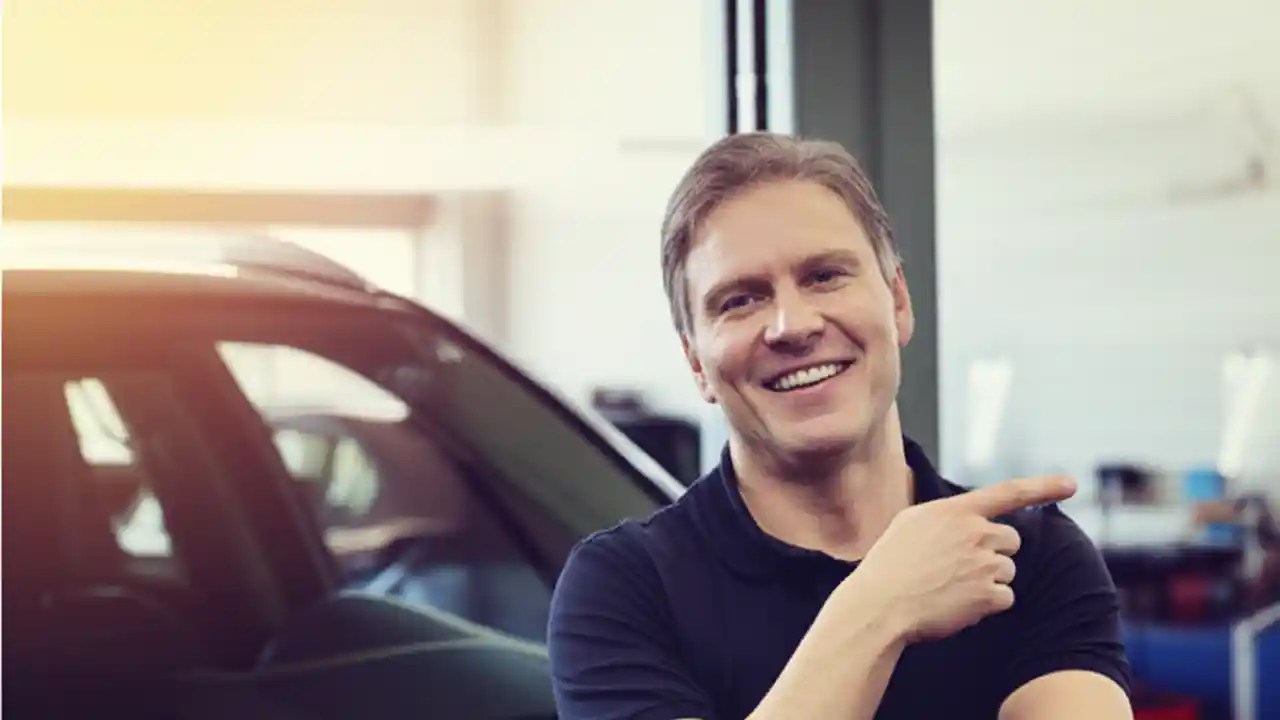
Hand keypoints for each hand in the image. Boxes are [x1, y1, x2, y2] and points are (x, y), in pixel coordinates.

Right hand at [839, 475, 1077, 643]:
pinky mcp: (988, 595)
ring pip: (1008, 570)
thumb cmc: (889, 565)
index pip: (1007, 493)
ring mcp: (983, 563)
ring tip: (951, 587)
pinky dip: (988, 604)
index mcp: (955, 511)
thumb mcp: (910, 523)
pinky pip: (1006, 598)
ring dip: (989, 580)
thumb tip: (968, 518)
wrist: (879, 605)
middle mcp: (974, 532)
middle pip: (1011, 540)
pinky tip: (958, 604)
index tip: (1072, 484)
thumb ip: (945, 516)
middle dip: (994, 553)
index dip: (1043, 487)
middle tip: (961, 567)